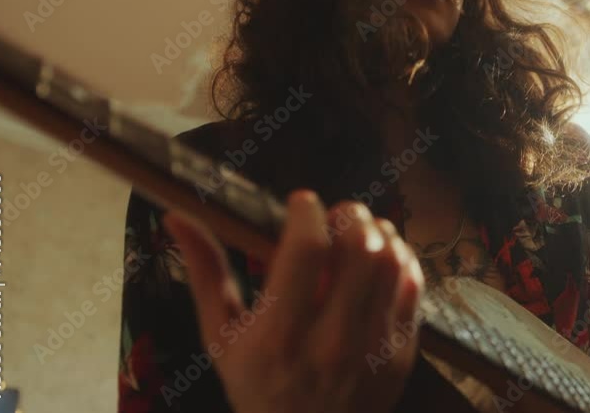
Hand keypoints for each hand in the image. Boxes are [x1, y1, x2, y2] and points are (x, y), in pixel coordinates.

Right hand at [163, 189, 423, 412]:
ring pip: (391, 260)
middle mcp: (330, 342)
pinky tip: (381, 258)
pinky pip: (413, 285)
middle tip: (337, 215)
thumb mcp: (220, 337)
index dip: (307, 212)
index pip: (306, 250)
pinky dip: (400, 258)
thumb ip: (204, 273)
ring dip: (380, 231)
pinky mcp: (401, 353)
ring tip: (361, 231)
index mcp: (277, 336)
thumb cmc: (257, 386)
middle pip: (360, 247)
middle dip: (350, 214)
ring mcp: (372, 349)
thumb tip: (176, 215)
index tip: (301, 203)